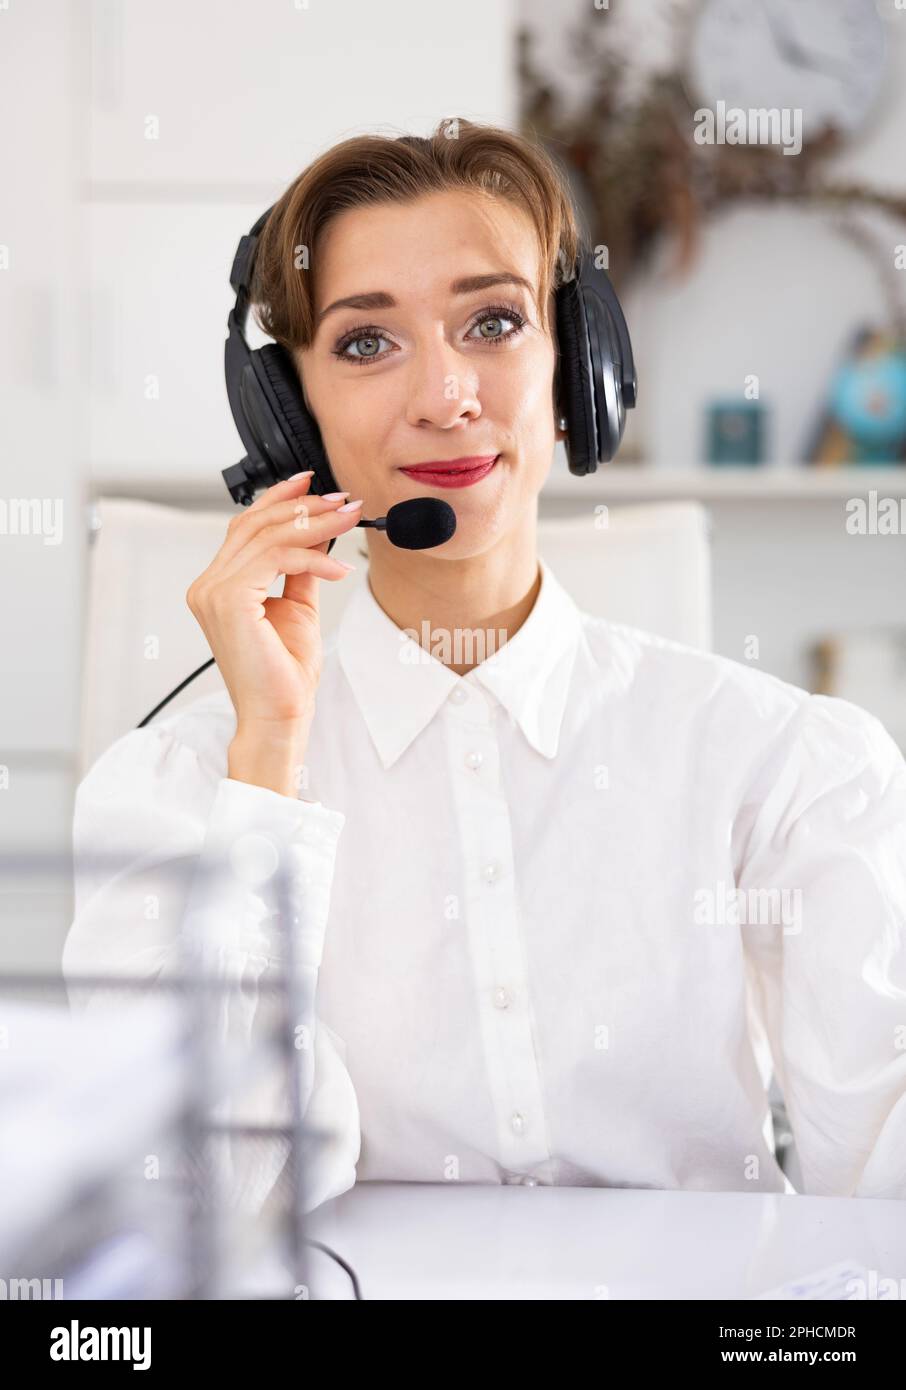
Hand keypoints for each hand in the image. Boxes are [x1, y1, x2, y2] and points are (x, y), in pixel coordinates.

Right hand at [186, 472, 362, 735]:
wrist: (279, 714)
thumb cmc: (284, 673)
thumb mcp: (297, 607)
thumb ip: (300, 568)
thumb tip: (319, 532)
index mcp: (217, 585)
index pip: (245, 525)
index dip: (279, 498)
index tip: (314, 482)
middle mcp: (207, 585)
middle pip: (255, 523)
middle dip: (305, 506)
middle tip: (346, 502)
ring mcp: (212, 592)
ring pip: (267, 537)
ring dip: (316, 524)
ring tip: (350, 522)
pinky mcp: (228, 600)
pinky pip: (276, 559)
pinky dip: (313, 557)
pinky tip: (339, 568)